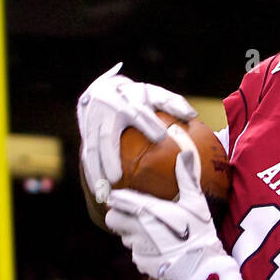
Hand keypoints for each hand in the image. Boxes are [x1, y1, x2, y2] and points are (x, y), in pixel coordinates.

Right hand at [77, 63, 196, 200]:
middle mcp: (107, 112)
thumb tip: (192, 115)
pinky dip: (92, 171)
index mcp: (127, 100)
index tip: (160, 137)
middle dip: (110, 155)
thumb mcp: (154, 94)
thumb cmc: (136, 96)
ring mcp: (93, 123)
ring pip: (93, 148)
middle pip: (107, 135)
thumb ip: (172, 103)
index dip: (148, 124)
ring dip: (97, 169)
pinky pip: (88, 154)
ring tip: (105, 189)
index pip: (138, 112)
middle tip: (117, 176)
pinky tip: (98, 189)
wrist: (100, 90)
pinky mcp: (86, 133)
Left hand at [104, 149, 246, 279]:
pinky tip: (159, 249)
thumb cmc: (198, 233)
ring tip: (150, 232)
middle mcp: (138, 229)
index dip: (115, 198)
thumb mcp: (196, 203)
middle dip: (118, 216)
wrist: (200, 267)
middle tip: (130, 214)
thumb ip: (186, 178)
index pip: (120, 201)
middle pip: (112, 219)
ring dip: (132, 233)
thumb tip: (185, 153)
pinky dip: (143, 250)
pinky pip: (135, 253)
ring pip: (124, 237)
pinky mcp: (141, 262)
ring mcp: (138, 247)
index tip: (115, 196)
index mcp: (148, 211)